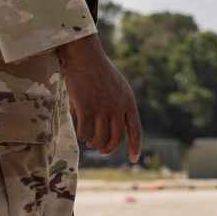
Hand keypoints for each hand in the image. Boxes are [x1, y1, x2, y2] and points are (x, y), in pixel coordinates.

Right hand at [60, 34, 141, 159]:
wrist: (86, 56)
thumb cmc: (100, 70)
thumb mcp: (118, 86)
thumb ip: (120, 105)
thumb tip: (115, 126)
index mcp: (129, 102)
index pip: (135, 130)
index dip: (135, 147)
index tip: (133, 159)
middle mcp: (118, 107)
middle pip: (116, 139)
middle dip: (109, 148)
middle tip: (101, 151)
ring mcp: (102, 108)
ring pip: (100, 138)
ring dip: (94, 143)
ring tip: (90, 142)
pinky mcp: (86, 108)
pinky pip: (84, 131)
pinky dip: (82, 135)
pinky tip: (80, 133)